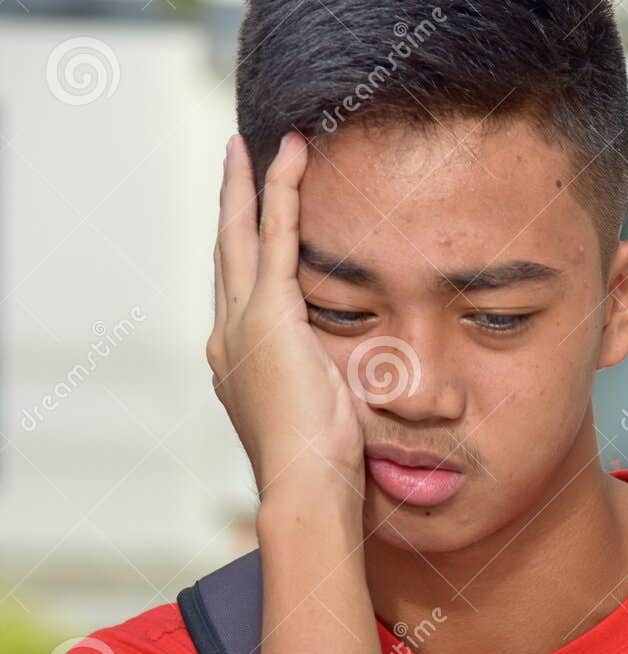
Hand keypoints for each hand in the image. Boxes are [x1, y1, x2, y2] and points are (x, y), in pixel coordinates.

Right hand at [207, 132, 365, 500]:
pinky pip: (277, 236)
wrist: (305, 488)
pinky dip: (282, 191)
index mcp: (238, 365)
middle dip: (230, 206)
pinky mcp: (271, 314)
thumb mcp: (318, 420)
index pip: (236, 294)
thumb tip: (357, 384)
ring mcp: (244, 324)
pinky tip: (292, 155)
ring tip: (249, 147)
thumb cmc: (320, 472)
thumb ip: (325, 387)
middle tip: (232, 161)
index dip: (240, 253)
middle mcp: (229, 338)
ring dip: (248, 186)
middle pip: (226, 255)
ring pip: (241, 236)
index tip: (245, 224)